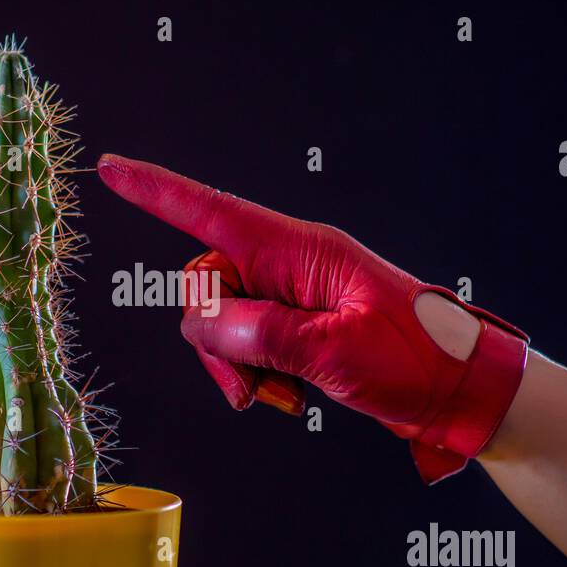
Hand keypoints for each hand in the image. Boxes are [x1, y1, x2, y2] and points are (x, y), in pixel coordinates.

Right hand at [98, 154, 527, 483]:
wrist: (457, 392)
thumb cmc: (416, 358)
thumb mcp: (336, 351)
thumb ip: (263, 334)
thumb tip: (203, 324)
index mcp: (300, 250)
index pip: (212, 213)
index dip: (156, 190)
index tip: (110, 169)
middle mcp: (288, 266)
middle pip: (205, 286)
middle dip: (215, 341)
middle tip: (253, 386)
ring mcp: (290, 297)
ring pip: (219, 324)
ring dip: (240, 368)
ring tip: (286, 397)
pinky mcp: (295, 328)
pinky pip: (244, 346)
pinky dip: (257, 377)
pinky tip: (295, 397)